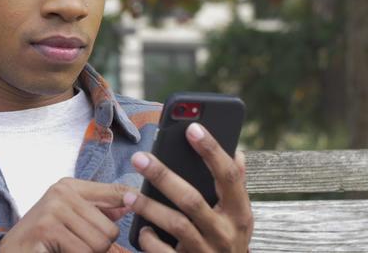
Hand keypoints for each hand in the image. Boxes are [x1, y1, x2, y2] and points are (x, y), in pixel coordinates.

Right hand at [0, 178, 130, 252]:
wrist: (11, 252)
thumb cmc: (42, 238)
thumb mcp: (70, 217)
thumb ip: (100, 210)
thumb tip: (131, 202)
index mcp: (70, 187)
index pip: (116, 192)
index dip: (131, 205)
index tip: (134, 209)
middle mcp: (62, 192)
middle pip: (110, 229)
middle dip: (100, 248)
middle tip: (76, 247)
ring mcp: (54, 209)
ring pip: (99, 244)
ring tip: (66, 250)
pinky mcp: (48, 227)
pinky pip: (83, 252)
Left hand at [124, 123, 252, 251]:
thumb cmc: (229, 240)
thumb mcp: (239, 215)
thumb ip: (235, 186)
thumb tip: (237, 151)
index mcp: (239, 213)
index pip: (228, 177)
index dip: (212, 151)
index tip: (192, 128)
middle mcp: (224, 232)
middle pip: (191, 199)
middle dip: (162, 176)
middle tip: (138, 158)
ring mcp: (206, 251)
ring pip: (175, 225)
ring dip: (148, 207)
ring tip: (128, 194)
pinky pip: (163, 252)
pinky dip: (149, 239)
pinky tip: (142, 228)